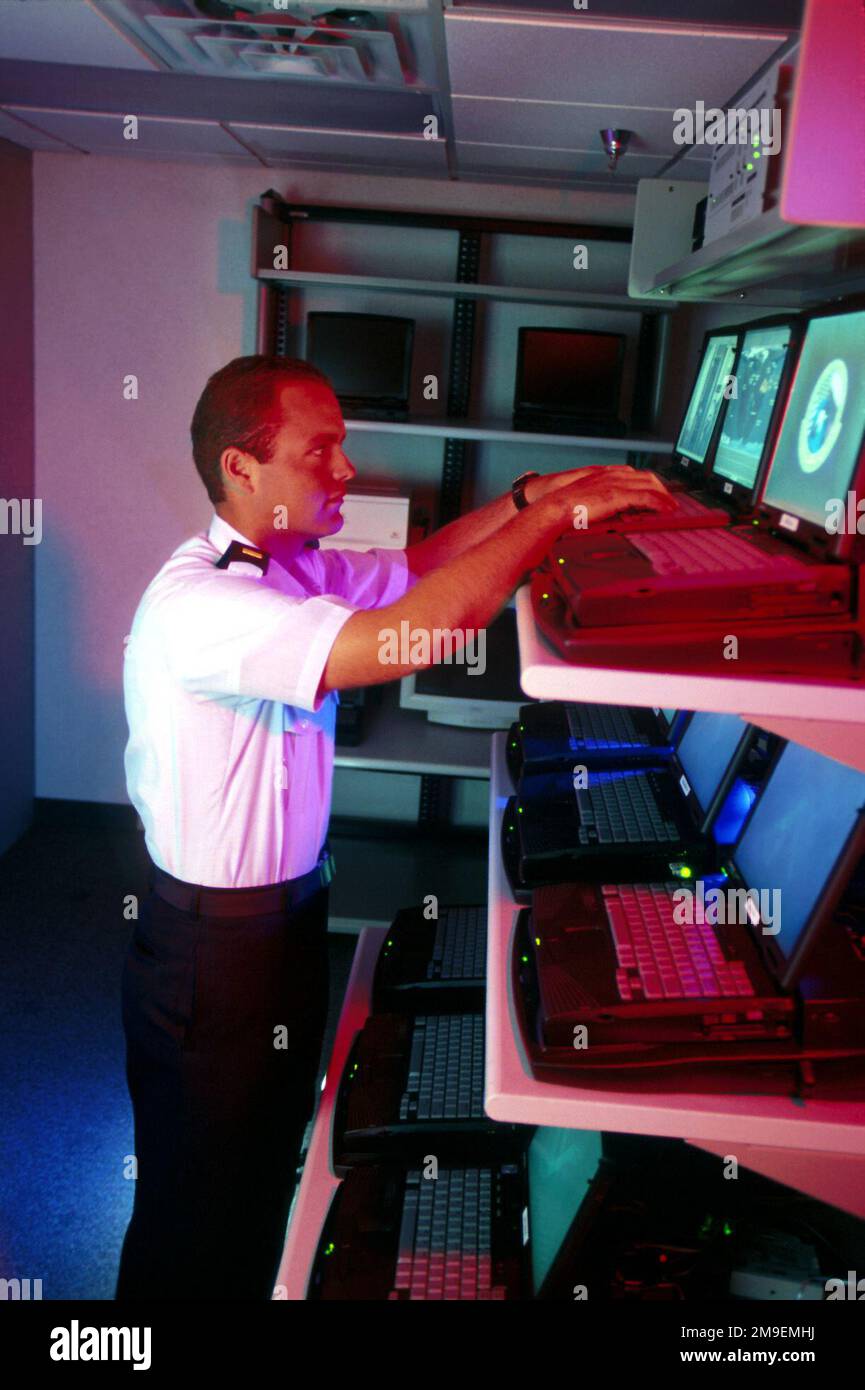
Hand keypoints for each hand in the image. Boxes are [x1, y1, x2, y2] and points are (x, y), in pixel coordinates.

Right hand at [539, 465, 678, 530]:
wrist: (556, 508)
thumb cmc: (568, 507)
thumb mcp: (590, 499)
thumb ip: (605, 501)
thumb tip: (617, 512)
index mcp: (606, 474)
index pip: (636, 474)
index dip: (650, 483)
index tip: (658, 493)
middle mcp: (614, 475)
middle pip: (647, 477)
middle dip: (661, 489)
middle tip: (669, 502)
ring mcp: (616, 484)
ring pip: (650, 485)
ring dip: (663, 497)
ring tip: (671, 508)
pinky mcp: (618, 495)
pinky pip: (645, 497)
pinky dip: (659, 503)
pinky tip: (666, 510)